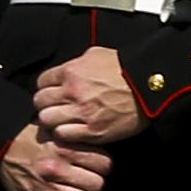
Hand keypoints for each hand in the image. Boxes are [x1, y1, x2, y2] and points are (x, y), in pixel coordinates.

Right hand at [0, 127, 108, 190]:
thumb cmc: (26, 138)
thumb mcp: (53, 129)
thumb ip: (74, 137)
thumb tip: (94, 141)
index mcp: (64, 148)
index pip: (103, 163)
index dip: (104, 166)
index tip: (99, 166)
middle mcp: (58, 168)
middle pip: (97, 184)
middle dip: (96, 183)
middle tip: (91, 180)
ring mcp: (48, 187)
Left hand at [30, 47, 148, 148]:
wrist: (149, 86)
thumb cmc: (127, 68)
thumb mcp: (97, 55)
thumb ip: (77, 63)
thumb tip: (67, 69)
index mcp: (72, 71)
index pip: (41, 82)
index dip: (46, 88)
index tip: (51, 92)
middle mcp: (72, 91)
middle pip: (40, 102)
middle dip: (46, 105)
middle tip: (54, 107)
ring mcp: (81, 112)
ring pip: (47, 120)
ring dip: (53, 120)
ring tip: (63, 120)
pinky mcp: (92, 130)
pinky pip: (64, 135)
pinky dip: (65, 134)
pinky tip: (73, 130)